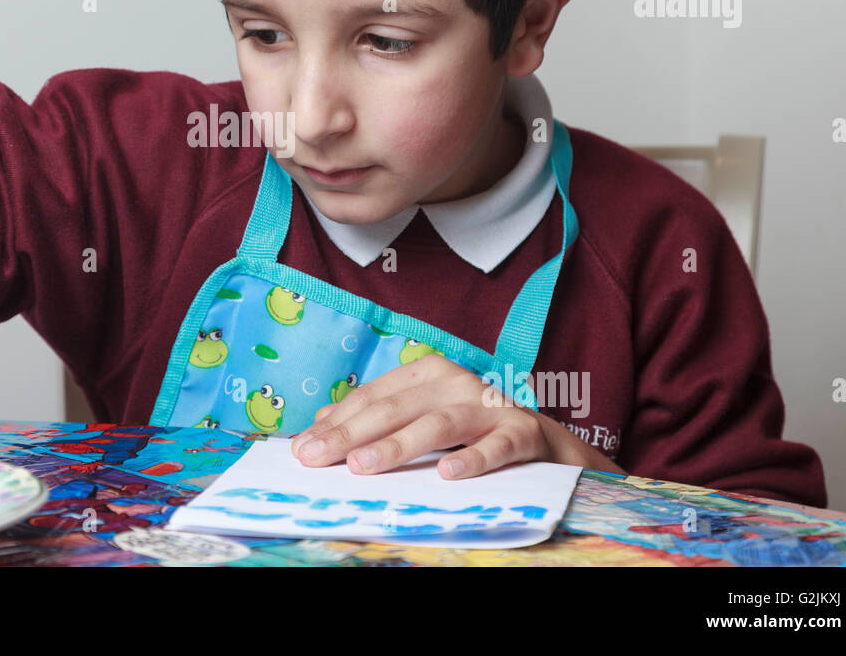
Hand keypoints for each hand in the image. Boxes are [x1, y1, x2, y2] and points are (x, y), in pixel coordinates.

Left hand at [288, 354, 604, 478]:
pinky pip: (495, 446)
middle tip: (316, 458)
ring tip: (362, 467)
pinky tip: (447, 473)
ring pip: (437, 424)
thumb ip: (380, 416)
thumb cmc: (471, 428)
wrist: (543, 442)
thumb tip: (323, 422)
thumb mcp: (423, 415)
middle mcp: (455, 381)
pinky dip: (472, 458)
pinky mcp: (521, 432)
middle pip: (395, 409)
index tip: (303, 448)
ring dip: (397, 445)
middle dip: (350, 435)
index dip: (336, 423)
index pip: (372, 397)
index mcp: (426, 372)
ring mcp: (489, 404)